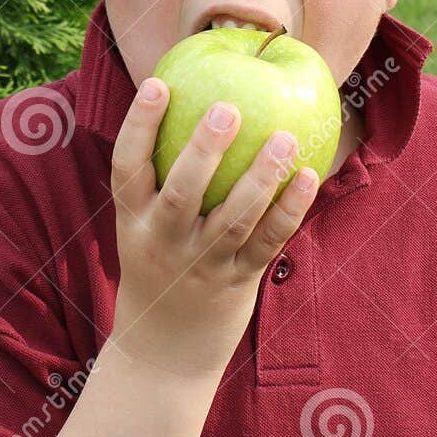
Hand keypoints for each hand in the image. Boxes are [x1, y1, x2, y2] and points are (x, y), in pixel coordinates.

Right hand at [105, 76, 320, 383]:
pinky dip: (289, 210)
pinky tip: (308, 176)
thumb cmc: (160, 263)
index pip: (128, 168)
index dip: (139, 126)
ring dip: (260, 178)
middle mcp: (162, 242)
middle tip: (227, 109)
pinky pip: (267, 242)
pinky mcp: (237, 281)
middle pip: (181, 194)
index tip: (159, 84)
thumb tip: (193, 98)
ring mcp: (201, 265)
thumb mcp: (143, 225)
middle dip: (203, 151)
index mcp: (133, 221)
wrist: (164, 352)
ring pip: (232, 220)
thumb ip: (161, 174)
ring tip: (284, 138)